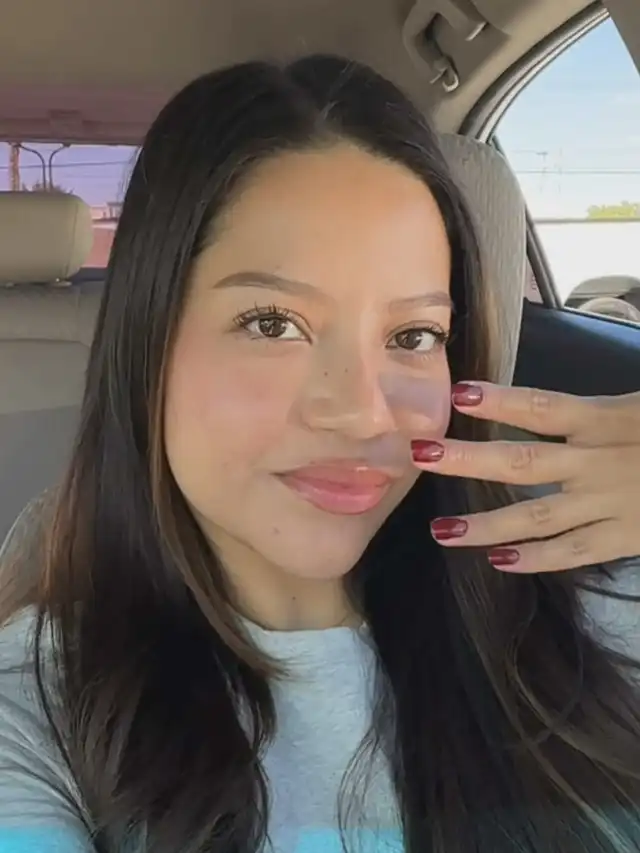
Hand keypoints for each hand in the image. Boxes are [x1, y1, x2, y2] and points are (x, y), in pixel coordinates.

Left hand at [411, 382, 639, 572]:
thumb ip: (606, 404)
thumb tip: (564, 404)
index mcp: (607, 421)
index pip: (543, 408)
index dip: (499, 402)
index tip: (456, 395)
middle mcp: (599, 463)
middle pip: (524, 462)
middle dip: (468, 460)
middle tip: (421, 455)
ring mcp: (610, 504)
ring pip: (537, 517)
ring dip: (486, 525)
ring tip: (442, 530)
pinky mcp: (627, 538)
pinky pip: (574, 552)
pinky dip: (536, 559)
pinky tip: (498, 560)